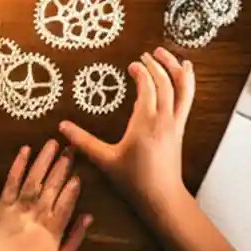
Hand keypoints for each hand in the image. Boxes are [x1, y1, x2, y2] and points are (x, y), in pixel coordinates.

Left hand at [0, 140, 91, 250]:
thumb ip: (75, 238)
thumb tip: (88, 217)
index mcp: (52, 229)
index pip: (66, 202)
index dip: (73, 187)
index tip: (80, 173)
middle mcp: (36, 215)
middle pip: (52, 186)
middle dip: (62, 166)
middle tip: (71, 148)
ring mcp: (18, 208)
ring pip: (34, 179)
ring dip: (44, 159)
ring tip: (52, 143)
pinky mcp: (2, 205)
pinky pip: (11, 182)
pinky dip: (18, 165)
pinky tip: (25, 151)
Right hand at [60, 48, 193, 208]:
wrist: (162, 197)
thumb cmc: (134, 180)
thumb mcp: (105, 160)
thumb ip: (84, 142)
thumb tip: (62, 127)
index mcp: (145, 122)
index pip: (147, 87)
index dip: (141, 72)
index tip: (132, 65)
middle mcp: (164, 118)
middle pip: (166, 83)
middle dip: (158, 65)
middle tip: (148, 53)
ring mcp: (175, 123)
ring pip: (182, 89)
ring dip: (176, 69)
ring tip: (172, 55)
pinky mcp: (180, 129)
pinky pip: (187, 99)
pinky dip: (188, 83)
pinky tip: (186, 74)